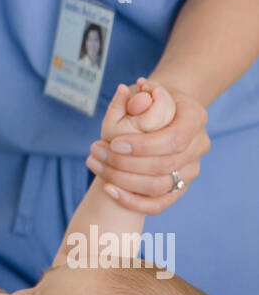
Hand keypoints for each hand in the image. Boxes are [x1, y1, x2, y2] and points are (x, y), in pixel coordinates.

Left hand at [87, 80, 210, 213]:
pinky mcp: (180, 188)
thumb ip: (138, 93)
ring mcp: (191, 170)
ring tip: (95, 163)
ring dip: (122, 180)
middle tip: (95, 150)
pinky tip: (108, 188)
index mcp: (196, 119)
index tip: (114, 143)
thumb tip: (124, 92)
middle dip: (124, 162)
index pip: (173, 140)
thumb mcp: (148, 89)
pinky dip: (132, 201)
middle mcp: (199, 147)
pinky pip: (158, 204)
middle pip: (163, 166)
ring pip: (158, 187)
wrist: (167, 113)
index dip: (143, 145)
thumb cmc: (154, 99)